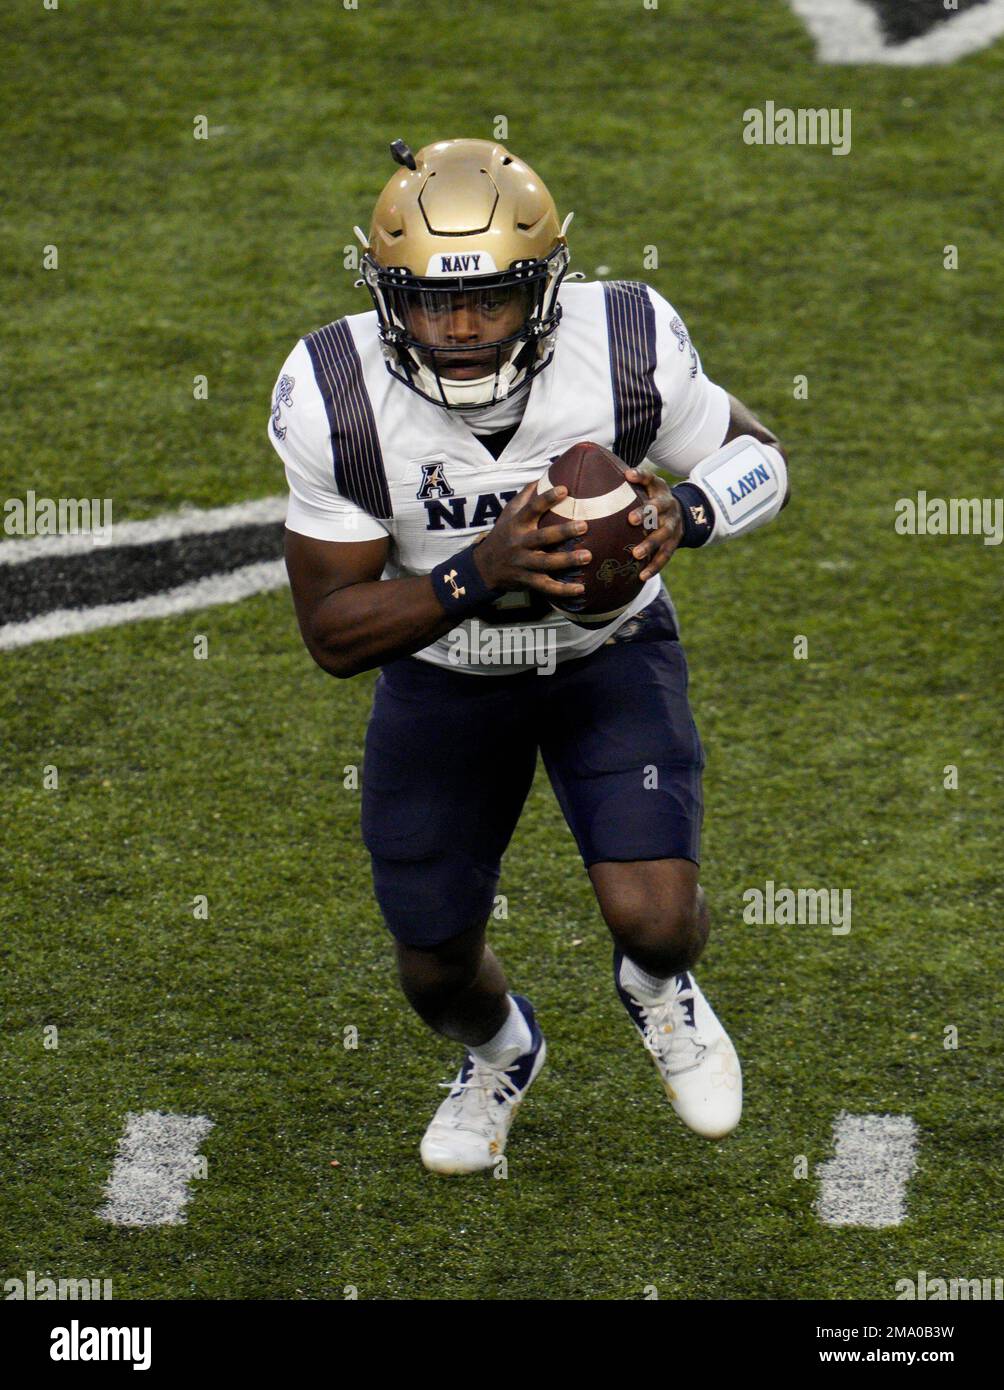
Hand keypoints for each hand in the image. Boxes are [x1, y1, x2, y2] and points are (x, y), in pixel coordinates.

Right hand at [473, 481, 590, 598]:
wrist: (484, 567)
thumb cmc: (503, 535)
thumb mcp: (508, 514)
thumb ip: (526, 496)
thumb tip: (546, 475)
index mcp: (517, 524)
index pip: (532, 508)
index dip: (547, 499)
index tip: (565, 489)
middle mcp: (519, 543)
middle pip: (543, 537)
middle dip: (563, 532)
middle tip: (584, 526)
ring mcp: (523, 563)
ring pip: (546, 563)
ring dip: (567, 561)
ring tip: (588, 556)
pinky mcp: (527, 580)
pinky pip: (546, 587)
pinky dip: (563, 590)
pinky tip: (581, 589)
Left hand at [624, 467, 682, 579]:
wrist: (683, 512)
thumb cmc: (652, 498)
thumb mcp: (645, 485)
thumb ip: (627, 483)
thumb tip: (596, 476)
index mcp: (659, 489)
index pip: (650, 478)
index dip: (640, 476)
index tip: (628, 475)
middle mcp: (668, 505)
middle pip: (658, 508)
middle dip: (646, 513)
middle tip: (630, 520)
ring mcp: (673, 525)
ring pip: (663, 534)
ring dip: (650, 544)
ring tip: (635, 554)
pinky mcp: (675, 542)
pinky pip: (666, 555)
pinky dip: (655, 566)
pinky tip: (642, 576)